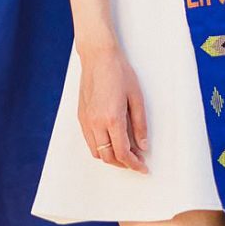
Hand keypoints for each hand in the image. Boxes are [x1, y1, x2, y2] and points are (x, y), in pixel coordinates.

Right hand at [77, 41, 148, 170]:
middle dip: (123, 164)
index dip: (134, 164)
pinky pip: (89, 141)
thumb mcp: (137, 98)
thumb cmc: (119, 73)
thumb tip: (143, 146)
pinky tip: (112, 141)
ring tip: (126, 153)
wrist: (98, 57)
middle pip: (108, 157)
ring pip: (96, 152)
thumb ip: (139, 125)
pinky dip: (100, 148)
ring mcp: (86, 120)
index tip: (143, 168)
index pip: (122, 153)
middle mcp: (96, 123)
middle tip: (137, 162)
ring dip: (111, 158)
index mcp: (112, 118)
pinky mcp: (81, 116)